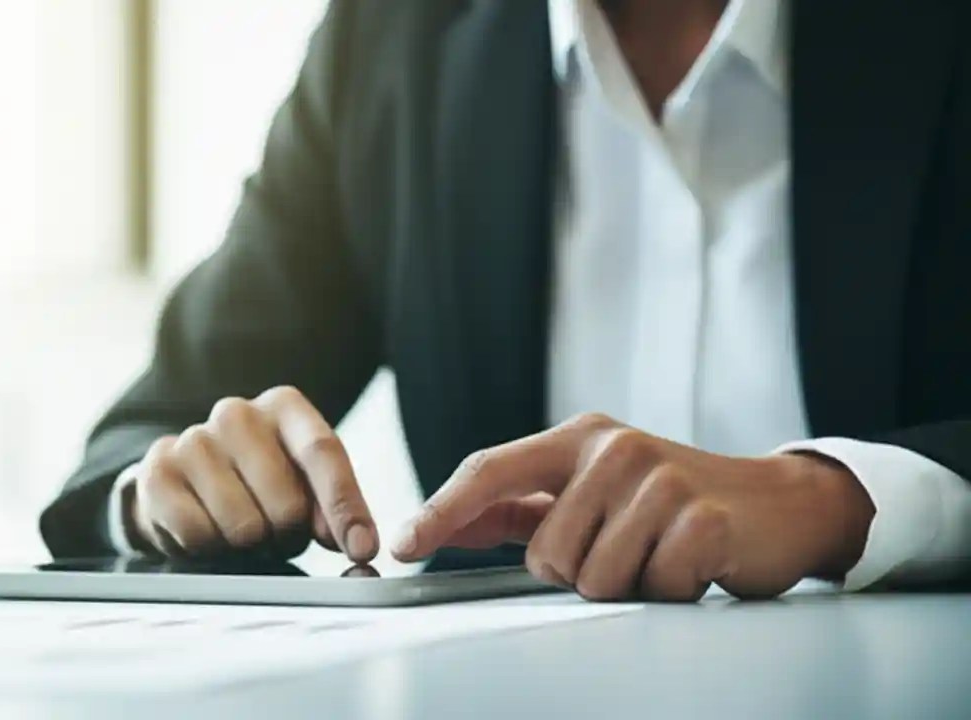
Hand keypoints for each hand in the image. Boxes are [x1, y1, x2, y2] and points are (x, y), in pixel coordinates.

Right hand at [128, 386, 377, 562]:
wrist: (183, 478)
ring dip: (249, 546)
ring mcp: (193, 440)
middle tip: (276, 533)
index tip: (362, 549)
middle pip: (286, 504)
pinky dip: (209, 549)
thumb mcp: (304, 481)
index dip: (345, 507)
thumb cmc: (258, 481)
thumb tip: (357, 544)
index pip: (323, 452)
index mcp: (284, 407)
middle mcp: (237, 413)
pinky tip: (207, 529)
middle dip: (288, 535)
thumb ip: (333, 505)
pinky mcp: (158, 472)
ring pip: (244, 528)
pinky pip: (199, 536)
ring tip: (241, 530)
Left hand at [392, 414, 874, 600]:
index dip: (442, 510)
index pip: (490, 470)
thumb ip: (519, 506)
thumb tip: (443, 525)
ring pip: (594, 579)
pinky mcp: (701, 518)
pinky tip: (691, 563)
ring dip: (627, 584)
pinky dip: (670, 590)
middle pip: (545, 553)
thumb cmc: (670, 499)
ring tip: (658, 554)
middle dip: (578, 571)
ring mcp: (660, 480)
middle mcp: (614, 449)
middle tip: (624, 549)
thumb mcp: (592, 489)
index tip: (402, 544)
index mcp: (579, 439)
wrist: (775, 502)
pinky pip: (652, 588)